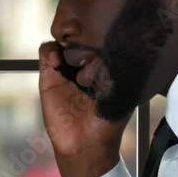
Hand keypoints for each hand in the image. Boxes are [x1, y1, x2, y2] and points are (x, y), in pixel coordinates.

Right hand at [38, 41, 131, 176]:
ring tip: (72, 52)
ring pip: (63, 40)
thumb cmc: (108, 120)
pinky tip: (57, 61)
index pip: (101, 38)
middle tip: (87, 41)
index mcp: (104, 65)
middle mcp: (84, 64)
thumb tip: (132, 47)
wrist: (86, 144)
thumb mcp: (123, 93)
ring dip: (66, 40)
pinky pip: (46, 52)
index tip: (104, 34)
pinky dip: (50, 50)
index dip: (102, 32)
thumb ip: (124, 71)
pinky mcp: (49, 75)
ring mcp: (66, 68)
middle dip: (84, 33)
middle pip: (81, 35)